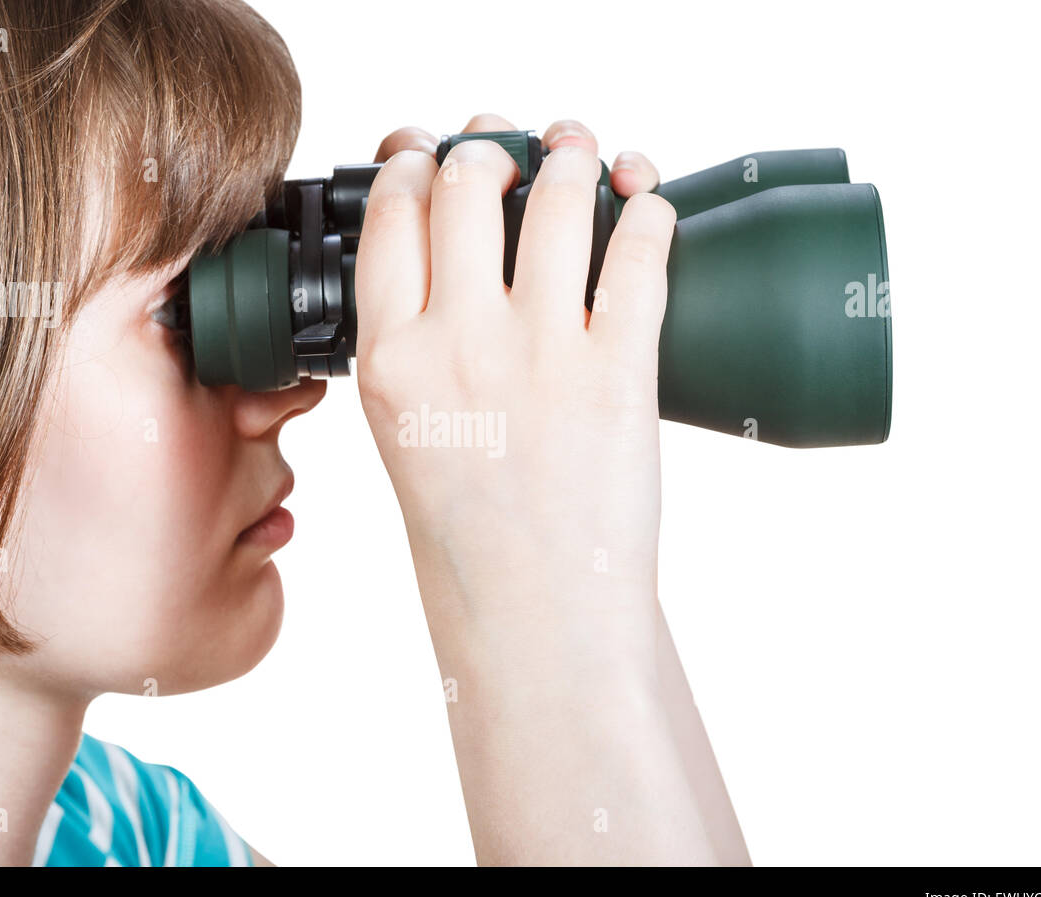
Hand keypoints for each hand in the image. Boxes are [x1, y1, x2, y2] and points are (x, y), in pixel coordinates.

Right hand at [354, 116, 747, 864]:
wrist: (535, 609)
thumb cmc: (470, 534)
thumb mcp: (405, 434)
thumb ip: (414, 352)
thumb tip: (449, 272)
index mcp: (392, 360)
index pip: (393, 215)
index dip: (414, 161)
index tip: (431, 153)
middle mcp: (459, 343)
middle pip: (468, 182)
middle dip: (492, 143)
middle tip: (513, 148)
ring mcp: (542, 352)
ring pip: (559, 196)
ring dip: (576, 155)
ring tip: (585, 154)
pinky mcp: (619, 371)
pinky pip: (640, 253)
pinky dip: (648, 208)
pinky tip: (646, 199)